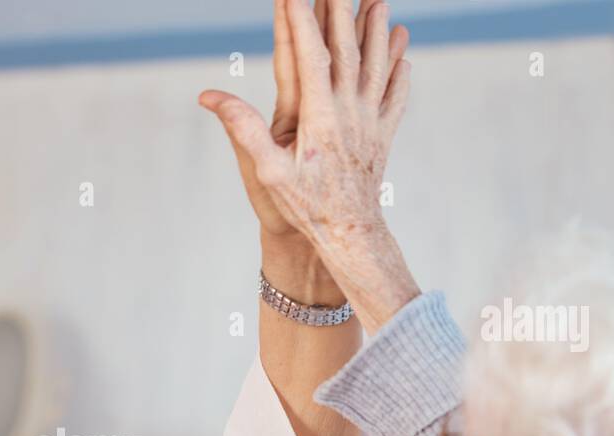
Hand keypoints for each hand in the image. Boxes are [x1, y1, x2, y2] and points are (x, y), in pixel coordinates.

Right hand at [199, 0, 409, 251]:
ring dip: (376, 32)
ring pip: (376, 66)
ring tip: (377, 3)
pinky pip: (395, 97)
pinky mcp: (383, 136)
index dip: (301, 20)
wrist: (350, 235)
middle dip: (340, 12)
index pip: (309, 56)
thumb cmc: (305, 207)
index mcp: (320, 116)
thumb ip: (243, 129)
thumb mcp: (267, 171)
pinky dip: (399, 72)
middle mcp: (350, 112)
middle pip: (346, 50)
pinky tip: (403, 55)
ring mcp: (371, 122)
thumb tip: (210, 97)